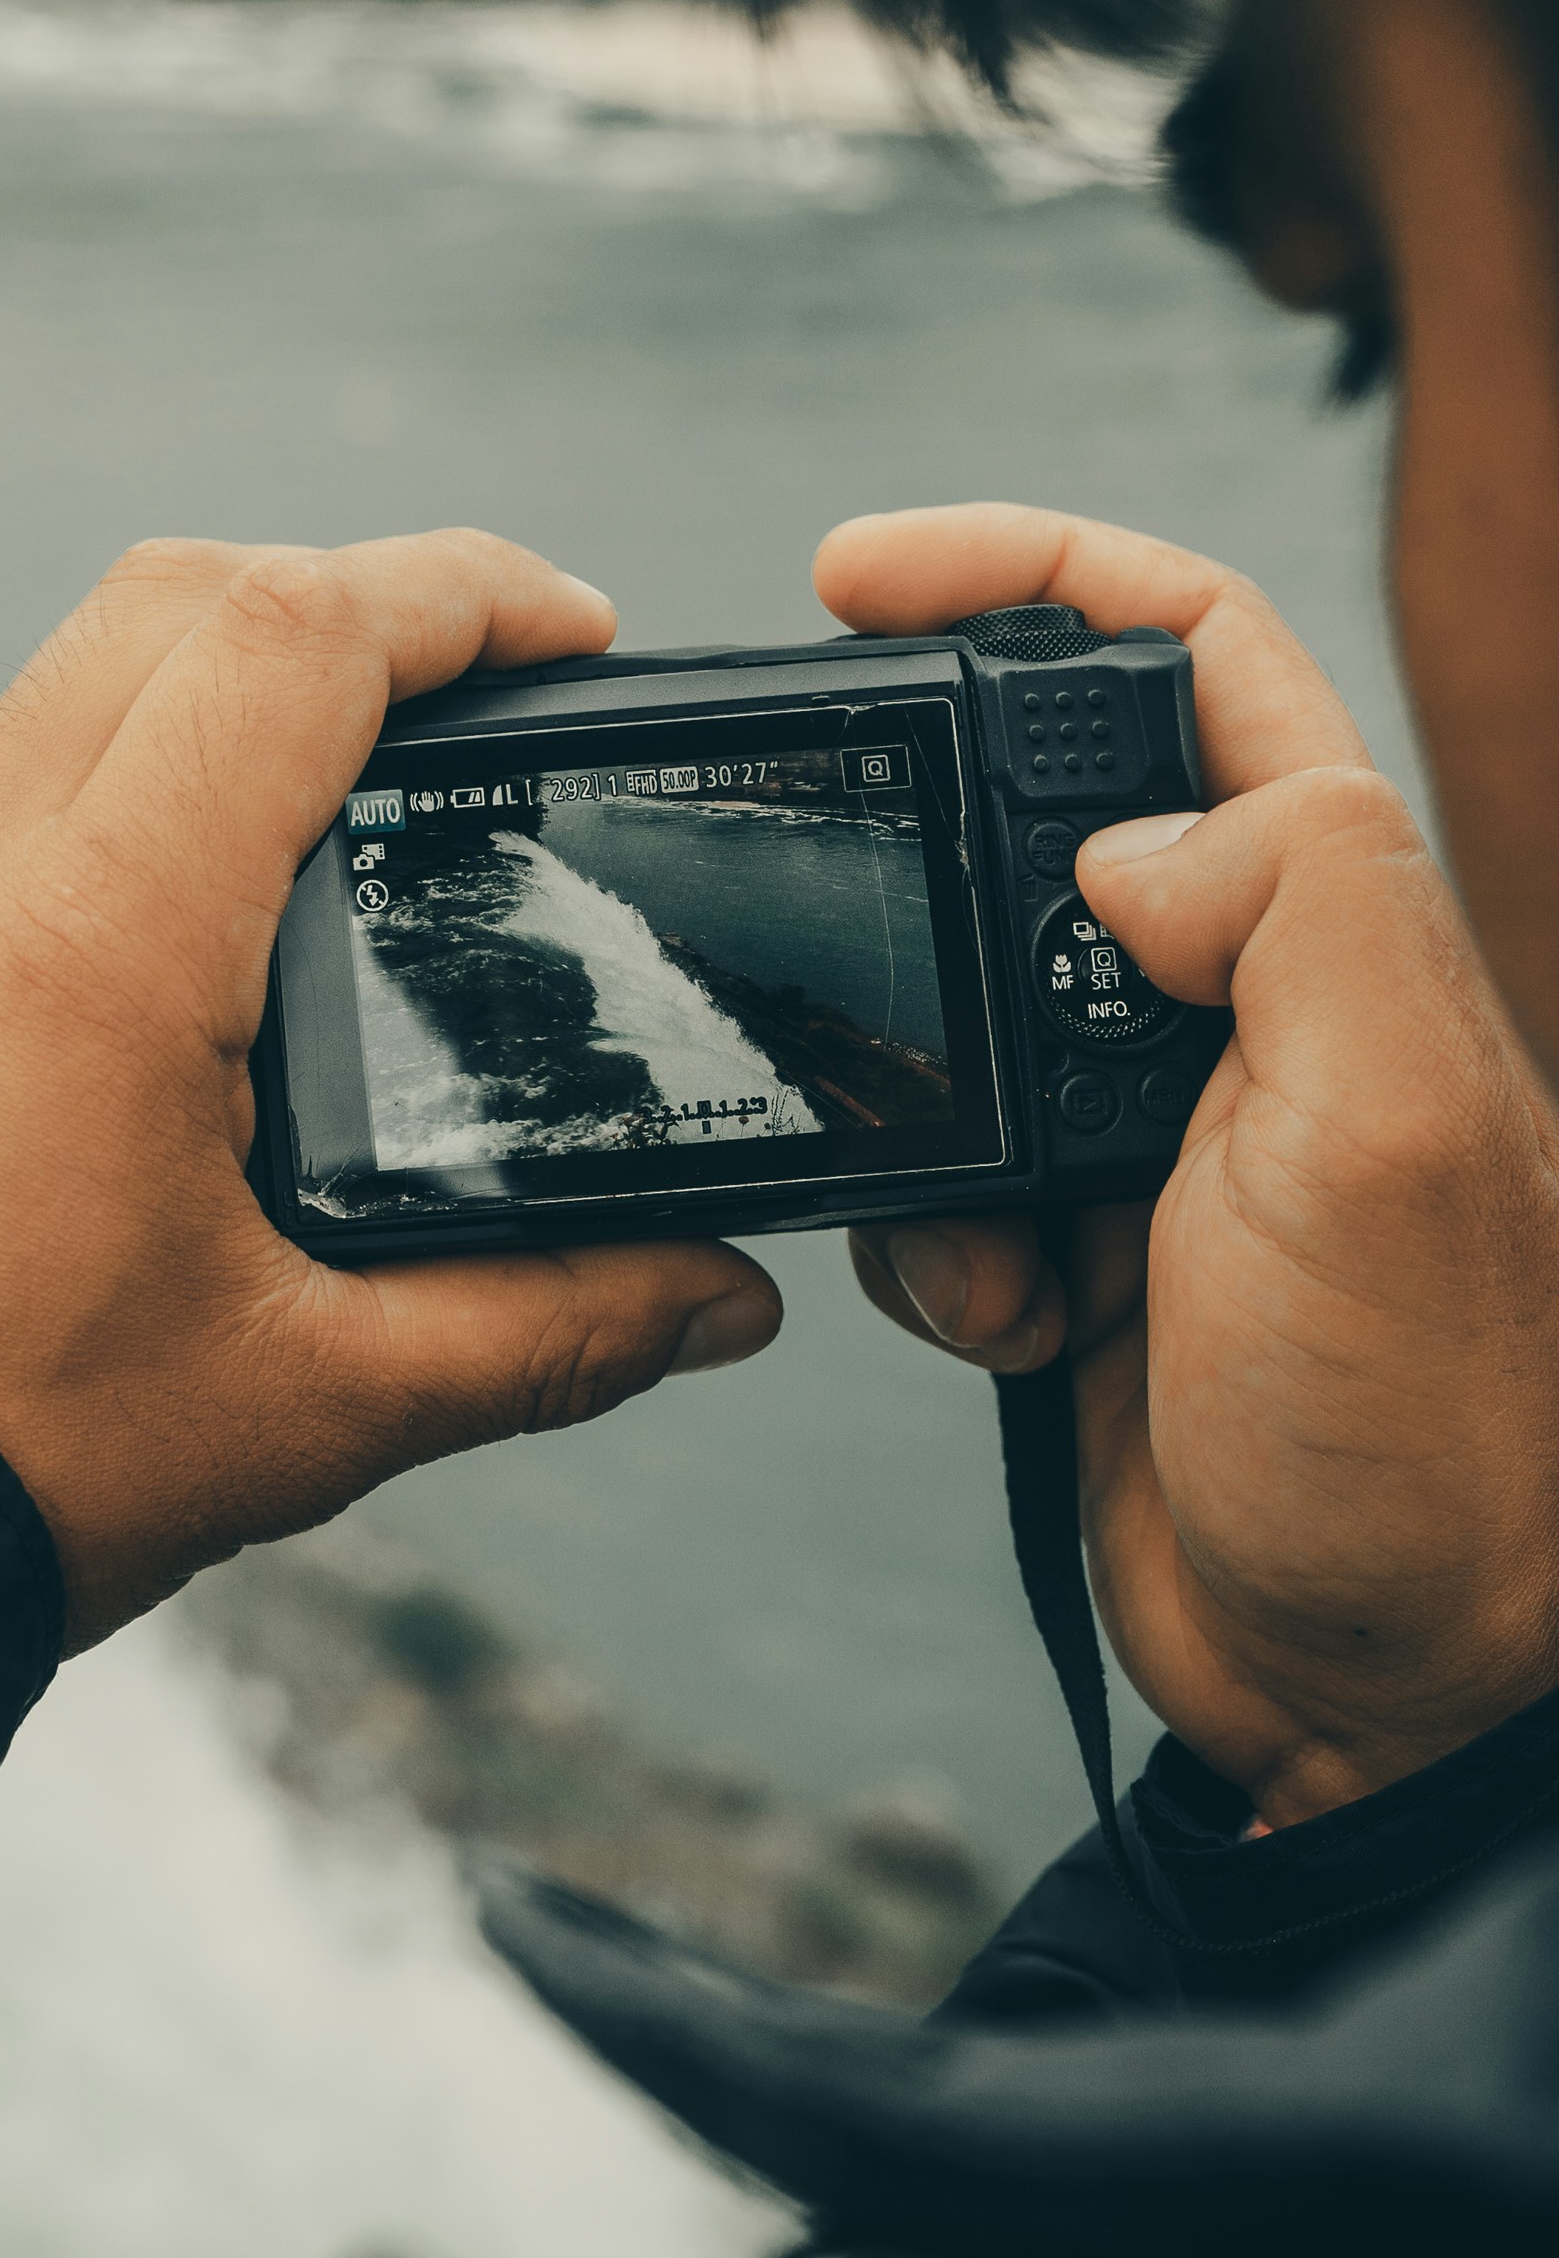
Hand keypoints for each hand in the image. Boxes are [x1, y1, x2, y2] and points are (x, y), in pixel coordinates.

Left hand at [0, 533, 783, 1648]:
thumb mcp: (302, 1404)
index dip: (459, 594)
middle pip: (169, 600)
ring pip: (55, 693)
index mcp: (97, 938)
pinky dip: (96, 803)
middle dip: (346, 599)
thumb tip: (714, 1293)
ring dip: (208, 691)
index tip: (570, 629)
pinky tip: (167, 955)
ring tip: (339, 809)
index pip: (295, 639)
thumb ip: (540, 1330)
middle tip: (475, 692)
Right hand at [823, 505, 1558, 1825]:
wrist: (1390, 1689)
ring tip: (994, 1236)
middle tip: (821, 901)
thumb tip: (1132, 828)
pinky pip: (935, 1164)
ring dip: (919, 1105)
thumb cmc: (1437, 1432)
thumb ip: (1294, 904)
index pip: (1191, 650)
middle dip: (920, 867)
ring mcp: (1162, 1115)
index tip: (861, 574)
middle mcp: (1252, 988)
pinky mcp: (1086, 1236)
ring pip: (953, 1001)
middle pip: (1037, 808)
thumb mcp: (1390, 1127)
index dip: (1032, 567)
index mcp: (1338, 912)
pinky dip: (929, 1234)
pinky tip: (1003, 1315)